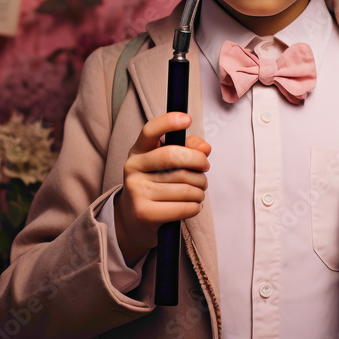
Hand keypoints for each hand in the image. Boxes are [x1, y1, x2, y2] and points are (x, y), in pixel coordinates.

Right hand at [114, 112, 210, 263]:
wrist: (133, 219)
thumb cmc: (156, 185)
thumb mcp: (165, 164)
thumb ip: (187, 149)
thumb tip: (205, 148)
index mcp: (138, 151)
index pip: (150, 131)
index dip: (168, 122)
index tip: (187, 119)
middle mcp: (133, 168)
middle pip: (174, 157)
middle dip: (198, 162)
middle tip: (205, 168)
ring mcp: (136, 191)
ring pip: (185, 186)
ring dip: (200, 190)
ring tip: (198, 192)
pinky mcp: (144, 213)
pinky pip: (184, 207)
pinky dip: (196, 206)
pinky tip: (193, 205)